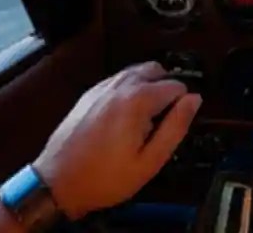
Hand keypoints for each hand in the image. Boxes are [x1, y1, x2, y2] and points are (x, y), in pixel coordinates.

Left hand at [33, 61, 201, 219]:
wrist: (58, 182)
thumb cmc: (106, 177)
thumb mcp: (150, 161)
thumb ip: (176, 127)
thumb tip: (194, 100)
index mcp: (138, 99)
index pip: (177, 86)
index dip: (182, 105)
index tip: (173, 126)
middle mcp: (120, 85)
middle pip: (156, 70)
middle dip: (165, 90)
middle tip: (161, 121)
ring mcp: (101, 87)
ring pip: (136, 72)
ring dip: (147, 87)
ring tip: (144, 120)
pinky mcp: (89, 94)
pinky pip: (118, 81)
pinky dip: (128, 90)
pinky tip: (123, 118)